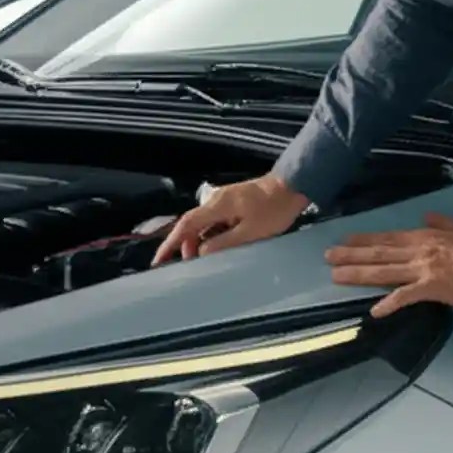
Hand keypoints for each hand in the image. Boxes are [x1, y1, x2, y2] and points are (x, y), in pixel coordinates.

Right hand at [151, 174, 310, 265]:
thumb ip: (224, 243)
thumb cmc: (274, 210)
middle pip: (191, 224)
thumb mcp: (251, 232)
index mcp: (217, 206)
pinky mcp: (234, 202)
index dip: (170, 244)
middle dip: (185, 245)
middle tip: (187, 266)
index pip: (186, 226)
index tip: (158, 261)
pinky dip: (211, 235)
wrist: (293, 185)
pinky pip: (214, 221)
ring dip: (199, 241)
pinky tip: (218, 247)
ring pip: (203, 223)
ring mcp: (224, 200)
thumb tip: (201, 253)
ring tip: (203, 260)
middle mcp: (215, 200)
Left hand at [324, 212, 452, 317]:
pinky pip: (405, 297)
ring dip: (357, 274)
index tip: (344, 239)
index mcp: (421, 238)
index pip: (386, 239)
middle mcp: (415, 252)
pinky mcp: (429, 288)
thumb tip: (428, 215)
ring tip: (335, 276)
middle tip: (327, 256)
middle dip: (350, 255)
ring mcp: (420, 270)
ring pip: (382, 272)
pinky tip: (374, 311)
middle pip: (377, 253)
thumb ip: (442, 222)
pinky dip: (389, 304)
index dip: (363, 240)